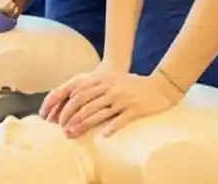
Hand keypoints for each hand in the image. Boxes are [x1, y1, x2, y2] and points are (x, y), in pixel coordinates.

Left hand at [39, 67, 184, 137]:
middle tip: (64, 130)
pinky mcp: (135, 109)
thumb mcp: (112, 80)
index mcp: (103, 80)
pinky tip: (104, 135)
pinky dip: (111, 127)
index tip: (57, 118)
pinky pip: (120, 119)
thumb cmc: (133, 85)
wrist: (161, 86)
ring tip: (74, 134)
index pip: (78, 92)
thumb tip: (73, 99)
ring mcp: (122, 98)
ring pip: (99, 112)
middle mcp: (110, 88)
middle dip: (71, 117)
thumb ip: (94, 86)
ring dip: (84, 124)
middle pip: (85, 103)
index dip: (65, 106)